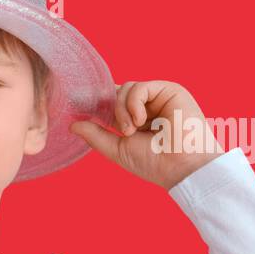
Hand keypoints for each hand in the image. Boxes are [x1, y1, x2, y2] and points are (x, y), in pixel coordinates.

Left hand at [70, 80, 224, 189]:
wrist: (181, 167)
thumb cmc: (154, 163)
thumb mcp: (117, 149)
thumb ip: (96, 135)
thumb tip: (73, 124)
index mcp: (136, 119)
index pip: (112, 102)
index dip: (99, 105)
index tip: (82, 109)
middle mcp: (148, 106)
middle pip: (117, 93)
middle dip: (113, 111)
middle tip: (124, 131)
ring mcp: (159, 97)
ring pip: (126, 88)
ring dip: (123, 109)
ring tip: (133, 129)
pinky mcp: (169, 90)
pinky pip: (140, 87)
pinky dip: (134, 103)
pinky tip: (142, 121)